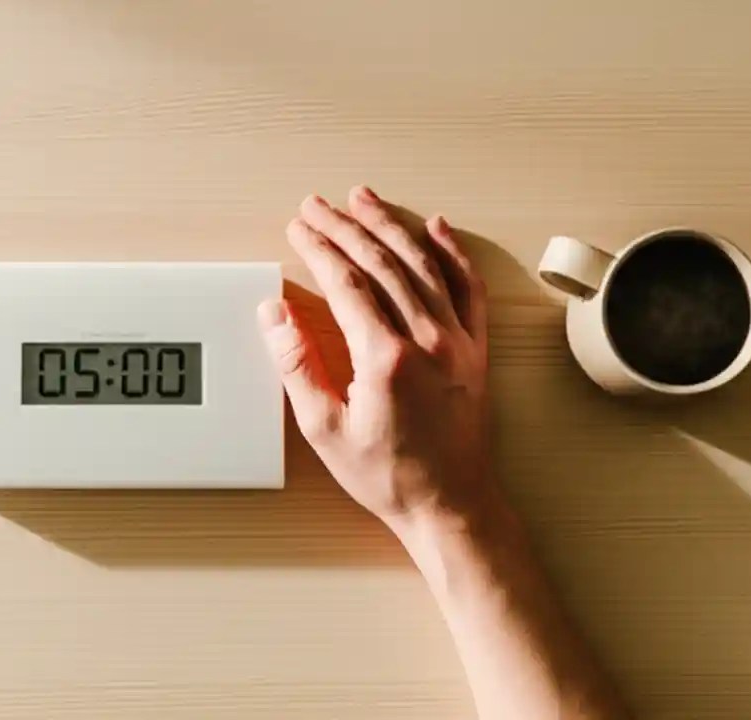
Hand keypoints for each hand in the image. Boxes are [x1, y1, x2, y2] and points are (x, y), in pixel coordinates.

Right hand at [257, 186, 493, 527]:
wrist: (449, 504)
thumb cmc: (389, 476)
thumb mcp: (324, 430)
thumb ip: (298, 366)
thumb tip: (275, 316)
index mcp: (385, 357)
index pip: (346, 283)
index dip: (319, 249)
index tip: (300, 228)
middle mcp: (426, 339)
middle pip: (382, 263)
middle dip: (345, 227)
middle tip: (319, 205)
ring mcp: (456, 341)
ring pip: (422, 264)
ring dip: (390, 226)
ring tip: (364, 199)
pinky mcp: (475, 350)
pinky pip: (468, 287)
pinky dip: (452, 253)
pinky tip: (438, 229)